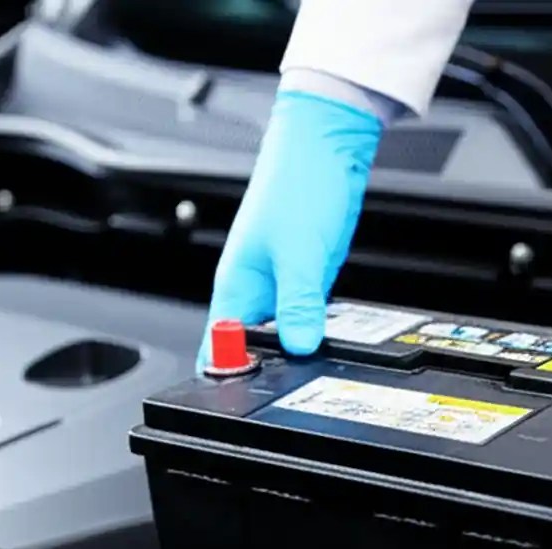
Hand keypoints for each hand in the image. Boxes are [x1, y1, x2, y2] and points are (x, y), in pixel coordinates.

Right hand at [197, 91, 381, 366]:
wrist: (328, 147)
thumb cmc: (300, 184)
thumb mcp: (301, 255)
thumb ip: (298, 305)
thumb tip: (298, 346)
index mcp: (236, 284)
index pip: (219, 346)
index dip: (230, 375)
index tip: (250, 398)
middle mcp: (255, 287)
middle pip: (253, 346)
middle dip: (272, 368)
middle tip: (298, 386)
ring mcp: (282, 282)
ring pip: (283, 332)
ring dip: (297, 348)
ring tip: (319, 364)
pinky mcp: (308, 276)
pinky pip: (307, 314)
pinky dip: (317, 327)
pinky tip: (332, 335)